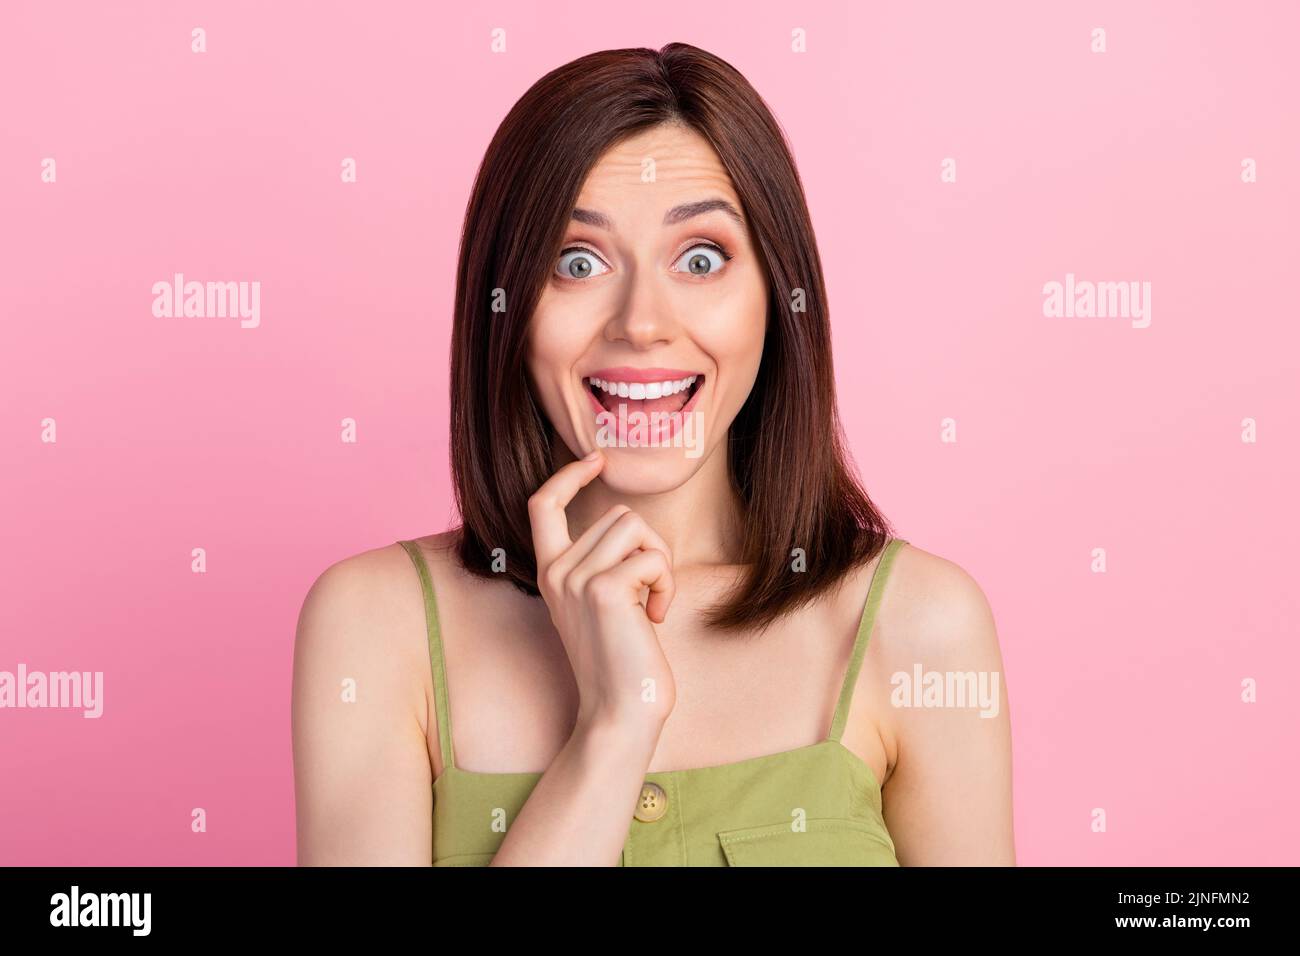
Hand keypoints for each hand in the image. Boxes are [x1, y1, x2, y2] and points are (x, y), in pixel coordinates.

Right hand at [528, 451, 677, 734]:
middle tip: (650, 593)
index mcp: (550, 573)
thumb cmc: (622, 661)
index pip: (543, 505)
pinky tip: (657, 617)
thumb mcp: (600, 604)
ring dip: (659, 561)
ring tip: (653, 603)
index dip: (569, 476)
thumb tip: (627, 523)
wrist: (620, 712)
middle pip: (616, 514)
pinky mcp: (604, 590)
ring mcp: (576, 579)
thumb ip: (601, 565)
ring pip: (635, 527)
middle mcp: (556, 572)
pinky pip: (653, 558)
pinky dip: (666, 584)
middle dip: (648, 547)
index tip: (597, 459)